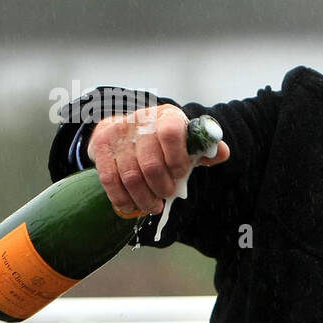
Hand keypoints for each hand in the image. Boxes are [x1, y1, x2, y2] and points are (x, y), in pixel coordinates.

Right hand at [89, 104, 230, 216]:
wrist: (128, 129)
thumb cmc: (165, 140)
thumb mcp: (186, 140)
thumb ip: (204, 149)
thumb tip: (223, 153)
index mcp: (167, 116)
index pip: (171, 133)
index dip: (177, 159)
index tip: (180, 174)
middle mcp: (141, 120)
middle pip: (151, 163)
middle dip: (161, 186)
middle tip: (166, 194)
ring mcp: (118, 132)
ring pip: (130, 176)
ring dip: (144, 198)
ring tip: (153, 206)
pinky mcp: (100, 146)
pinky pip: (109, 179)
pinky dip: (122, 198)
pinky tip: (131, 206)